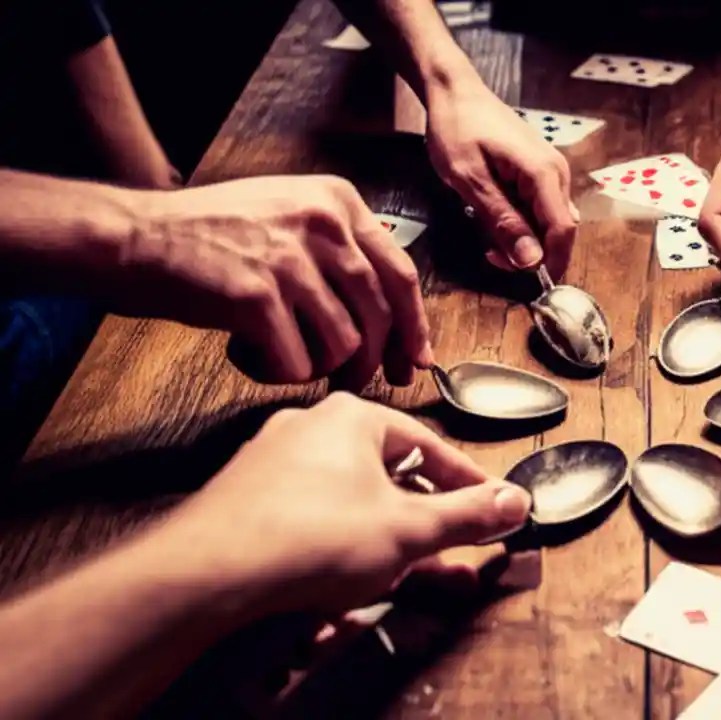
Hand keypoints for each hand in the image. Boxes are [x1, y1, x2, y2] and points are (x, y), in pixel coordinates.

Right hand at [124, 175, 430, 389]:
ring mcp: (292, 258)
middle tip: (361, 383)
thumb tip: (389, 315)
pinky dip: (277, 372)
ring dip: (318, 367)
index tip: (416, 359)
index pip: (401, 273)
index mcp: (338, 201)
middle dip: (375, 361)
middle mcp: (323, 224)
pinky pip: (297, 363)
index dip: (414, 326)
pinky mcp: (258, 296)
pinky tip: (248, 355)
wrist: (133, 237)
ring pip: (345, 344)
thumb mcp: (289, 217)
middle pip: (381, 314)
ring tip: (282, 356)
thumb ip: (338, 251)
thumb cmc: (208, 236)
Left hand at [160, 393, 530, 614]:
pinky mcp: (246, 498)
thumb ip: (467, 516)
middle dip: (422, 515)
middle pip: (388, 470)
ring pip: (348, 496)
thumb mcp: (408, 530)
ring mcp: (272, 461)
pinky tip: (343, 575)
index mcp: (353, 417)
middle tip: (448, 546)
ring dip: (381, 533)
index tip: (490, 508)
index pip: (430, 445)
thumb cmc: (312, 536)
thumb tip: (518, 501)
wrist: (207, 571)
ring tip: (400, 569)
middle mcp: (309, 426)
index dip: (467, 482)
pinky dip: (337, 541)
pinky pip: (309, 515)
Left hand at [425, 84, 576, 277]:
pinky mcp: (539, 170)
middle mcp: (556, 173)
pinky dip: (522, 222)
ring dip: (525, 238)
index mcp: (543, 174)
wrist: (455, 92)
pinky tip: (495, 217)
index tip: (524, 282)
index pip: (563, 231)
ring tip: (487, 235)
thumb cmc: (457, 129)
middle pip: (560, 229)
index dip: (550, 263)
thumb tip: (531, 261)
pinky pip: (540, 207)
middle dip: (533, 252)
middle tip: (492, 255)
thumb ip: (503, 221)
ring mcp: (550, 170)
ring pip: (550, 220)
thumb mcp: (470, 180)